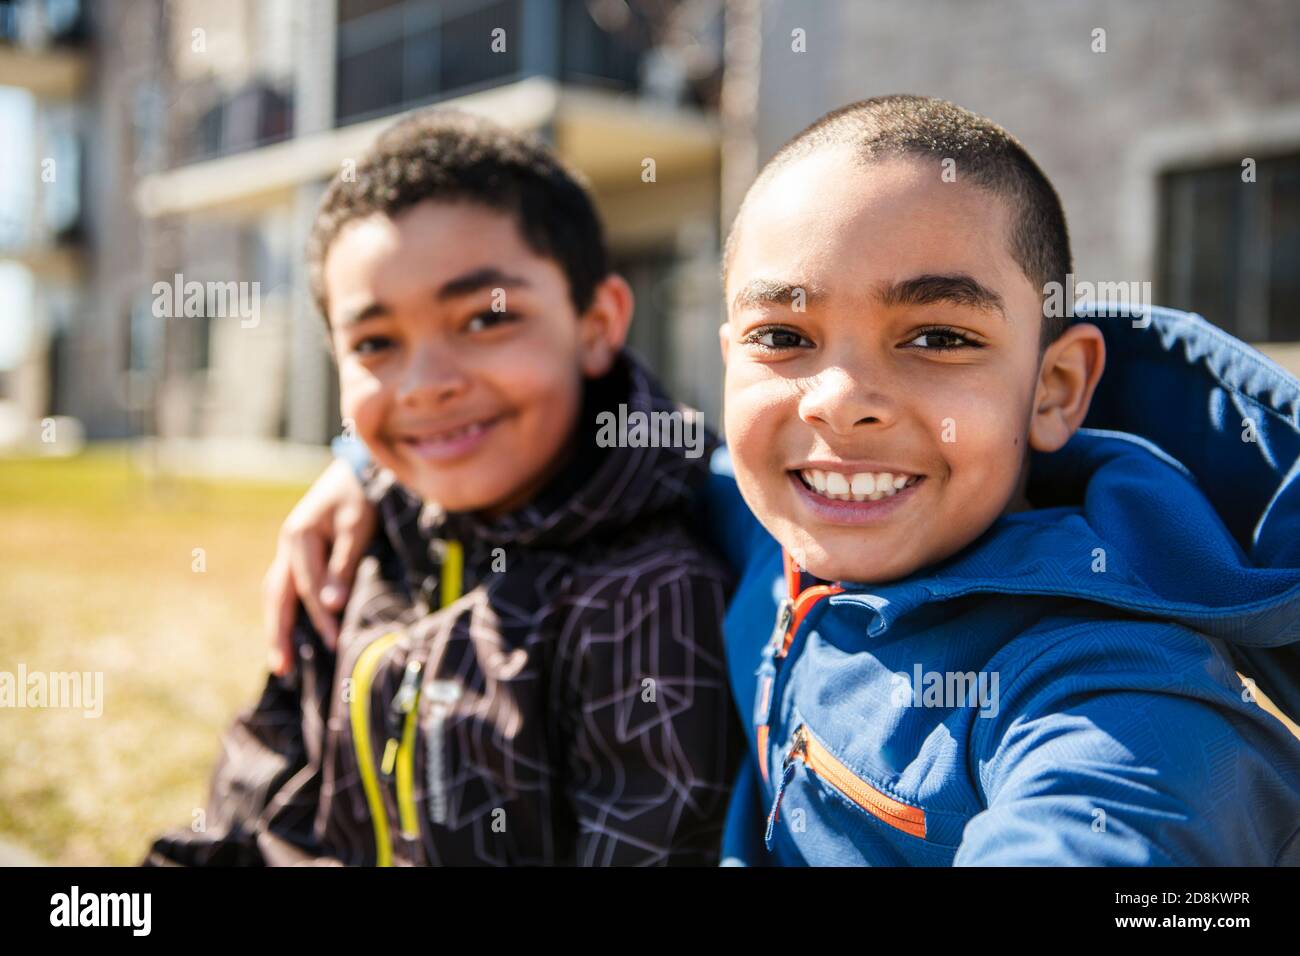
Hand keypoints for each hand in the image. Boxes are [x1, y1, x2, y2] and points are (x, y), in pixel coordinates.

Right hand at [263, 458, 376, 675]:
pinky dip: (288, 611)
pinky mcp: (300, 553)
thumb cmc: (362, 494)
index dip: (321, 617)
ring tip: (282, 661)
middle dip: (279, 632)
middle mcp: (288, 544)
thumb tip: (332, 606)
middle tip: (282, 668)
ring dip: (279, 626)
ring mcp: (291, 549)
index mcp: (299, 536)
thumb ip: (344, 564)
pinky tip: (293, 633)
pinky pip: (288, 587)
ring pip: (278, 594)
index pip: (308, 587)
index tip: (335, 642)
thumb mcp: (358, 526)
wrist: (362, 467)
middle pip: (278, 596)